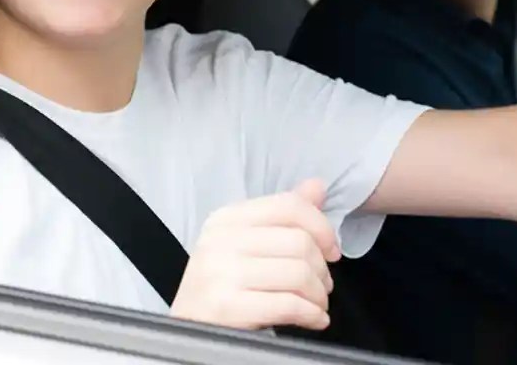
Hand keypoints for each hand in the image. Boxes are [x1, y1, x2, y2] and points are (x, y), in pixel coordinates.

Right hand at [170, 179, 340, 330]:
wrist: (185, 328)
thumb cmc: (221, 285)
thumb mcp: (245, 244)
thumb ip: (283, 215)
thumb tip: (317, 187)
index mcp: (227, 219)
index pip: (289, 206)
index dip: (322, 227)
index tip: (331, 250)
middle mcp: (221, 241)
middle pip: (299, 242)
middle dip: (322, 268)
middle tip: (324, 285)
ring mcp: (222, 273)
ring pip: (298, 273)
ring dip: (319, 294)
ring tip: (318, 303)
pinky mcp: (226, 307)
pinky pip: (288, 305)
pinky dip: (311, 314)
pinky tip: (314, 319)